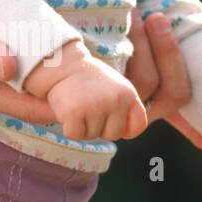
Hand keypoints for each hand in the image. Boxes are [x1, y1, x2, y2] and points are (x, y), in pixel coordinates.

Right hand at [24, 39, 147, 140]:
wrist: (63, 65)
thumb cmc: (89, 80)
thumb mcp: (115, 88)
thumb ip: (125, 107)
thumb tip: (127, 133)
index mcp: (128, 94)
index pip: (137, 125)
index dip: (125, 129)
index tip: (112, 121)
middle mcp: (115, 101)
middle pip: (112, 135)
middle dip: (99, 128)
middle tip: (89, 108)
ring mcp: (95, 107)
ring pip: (92, 136)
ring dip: (82, 126)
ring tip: (78, 105)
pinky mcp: (74, 112)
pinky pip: (75, 135)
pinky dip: (69, 128)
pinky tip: (68, 110)